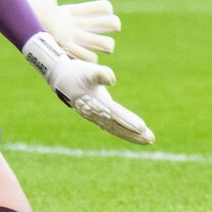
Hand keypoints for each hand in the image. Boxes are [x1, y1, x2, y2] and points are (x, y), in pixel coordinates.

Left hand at [22, 0, 120, 62]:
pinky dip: (90, 59)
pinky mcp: (62, 48)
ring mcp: (66, 39)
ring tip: (110, 45)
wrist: (15, 18)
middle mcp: (69, 28)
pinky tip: (94, 58)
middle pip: (97, 28)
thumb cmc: (29, 3)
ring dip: (105, 44)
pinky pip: (80, 58)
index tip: (107, 8)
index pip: (93, 10)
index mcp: (67, 14)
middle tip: (115, 25)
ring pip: (93, 45)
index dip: (104, 8)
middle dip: (111, 25)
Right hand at [25, 32, 152, 144]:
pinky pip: (112, 127)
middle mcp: (95, 113)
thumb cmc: (76, 72)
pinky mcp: (96, 115)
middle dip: (133, 133)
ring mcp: (95, 116)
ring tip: (149, 140)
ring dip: (131, 135)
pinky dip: (123, 131)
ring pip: (115, 129)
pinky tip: (135, 136)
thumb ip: (100, 74)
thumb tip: (112, 79)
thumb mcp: (87, 70)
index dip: (127, 121)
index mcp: (94, 104)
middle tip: (151, 140)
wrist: (60, 77)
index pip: (114, 114)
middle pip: (117, 126)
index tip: (142, 127)